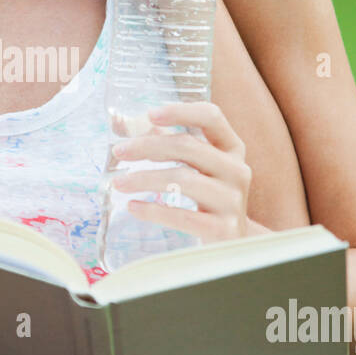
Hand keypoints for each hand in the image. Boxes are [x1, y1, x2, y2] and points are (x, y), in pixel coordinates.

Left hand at [111, 100, 251, 243]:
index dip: (181, 112)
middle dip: (148, 146)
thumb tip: (120, 122)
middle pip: (189, 147)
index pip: (211, 117)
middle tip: (119, 151)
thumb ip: (162, 142)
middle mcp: (237, 169)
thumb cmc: (207, 196)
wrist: (234, 242)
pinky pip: (183, 216)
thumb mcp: (195, 166)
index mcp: (231, 147)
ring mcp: (233, 200)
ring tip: (118, 183)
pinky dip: (154, 210)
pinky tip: (133, 207)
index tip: (150, 114)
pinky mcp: (224, 229)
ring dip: (144, 178)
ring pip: (183, 180)